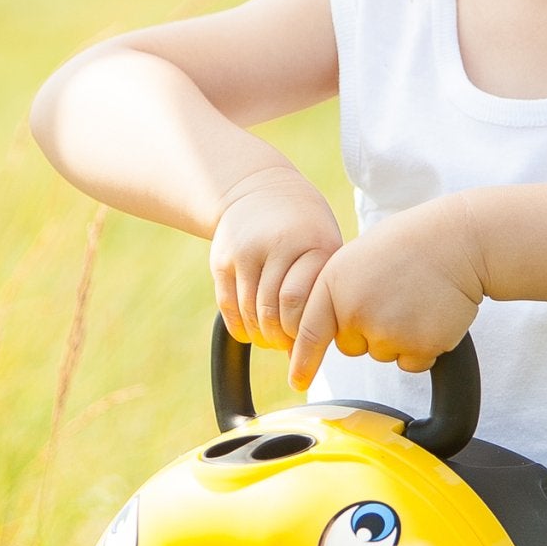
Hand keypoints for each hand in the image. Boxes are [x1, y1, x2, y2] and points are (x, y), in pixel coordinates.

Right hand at [208, 166, 343, 351]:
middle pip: (273, 310)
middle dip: (280, 337)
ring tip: (271, 340)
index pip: (299, 301)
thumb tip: (306, 354)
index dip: (301, 329)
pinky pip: (228, 306)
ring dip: (260, 336)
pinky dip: (240, 328)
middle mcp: (277, 244)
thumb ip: (321, 294)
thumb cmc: (305, 232)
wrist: (261, 190)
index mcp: (313, 243)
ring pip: (250, 312)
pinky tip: (251, 333)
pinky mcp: (221, 259)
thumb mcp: (324, 250)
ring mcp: (245, 250)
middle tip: (287, 344)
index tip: (307, 339)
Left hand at [289, 197, 485, 388]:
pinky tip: (431, 314)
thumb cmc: (411, 245)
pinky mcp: (420, 345)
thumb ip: (337, 293)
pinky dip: (423, 346)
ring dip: (400, 337)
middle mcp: (356, 311)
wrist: (460, 241)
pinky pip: (412, 362)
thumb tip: (328, 328)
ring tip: (416, 299)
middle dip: (369, 331)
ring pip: (385, 354)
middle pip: (353, 347)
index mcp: (334, 285)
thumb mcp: (356, 258)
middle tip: (394, 297)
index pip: (309, 333)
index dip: (303, 362)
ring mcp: (389, 331)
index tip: (299, 381)